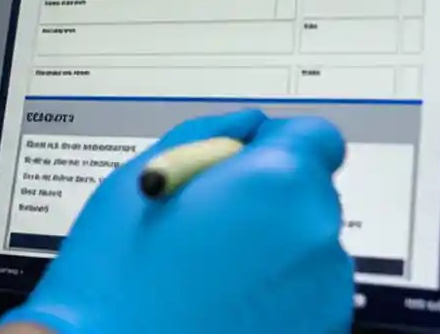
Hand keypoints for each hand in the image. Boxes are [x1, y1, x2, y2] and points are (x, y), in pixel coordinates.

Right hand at [0, 111, 353, 333]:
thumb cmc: (115, 278)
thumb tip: (244, 126)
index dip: (276, 146)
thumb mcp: (142, 178)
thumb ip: (205, 136)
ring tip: (208, 273)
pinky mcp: (320, 331)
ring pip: (306, 248)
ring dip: (271, 250)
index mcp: (278, 180)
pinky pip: (304, 296)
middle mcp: (314, 232)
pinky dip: (273, 296)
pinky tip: (221, 304)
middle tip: (207, 225)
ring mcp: (324, 293)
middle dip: (267, 201)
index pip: (315, 137)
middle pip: (309, 194)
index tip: (243, 165)